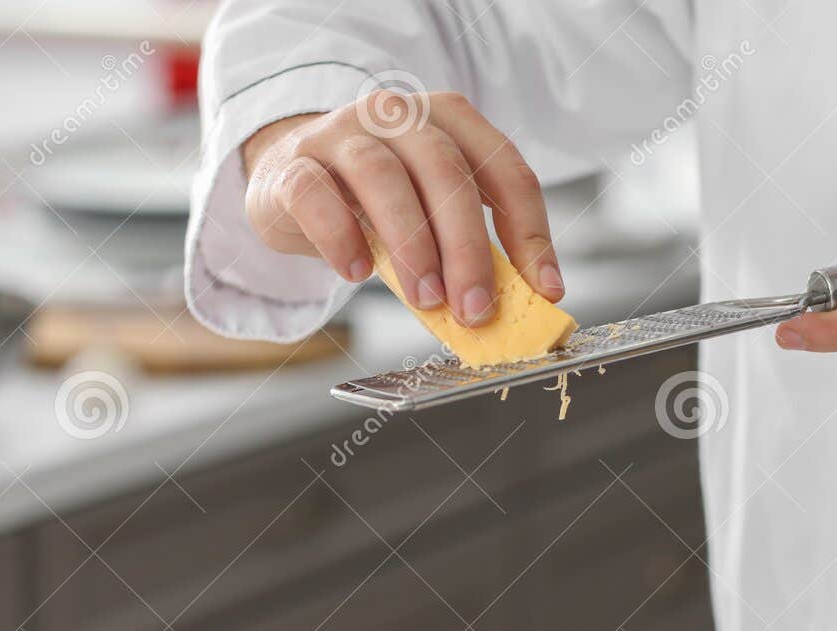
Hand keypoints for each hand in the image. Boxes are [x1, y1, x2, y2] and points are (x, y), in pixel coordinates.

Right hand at [241, 91, 560, 327]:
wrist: (291, 178)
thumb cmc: (375, 202)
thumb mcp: (428, 212)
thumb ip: (462, 243)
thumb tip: (499, 306)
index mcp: (448, 119)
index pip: (503, 168)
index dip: (530, 232)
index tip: (544, 289)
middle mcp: (397, 115)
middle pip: (445, 171)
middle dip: (467, 247)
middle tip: (475, 308)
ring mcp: (341, 134)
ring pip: (383, 177)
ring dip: (412, 246)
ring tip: (425, 298)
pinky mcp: (293, 166)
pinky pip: (316, 196)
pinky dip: (340, 237)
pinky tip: (357, 272)